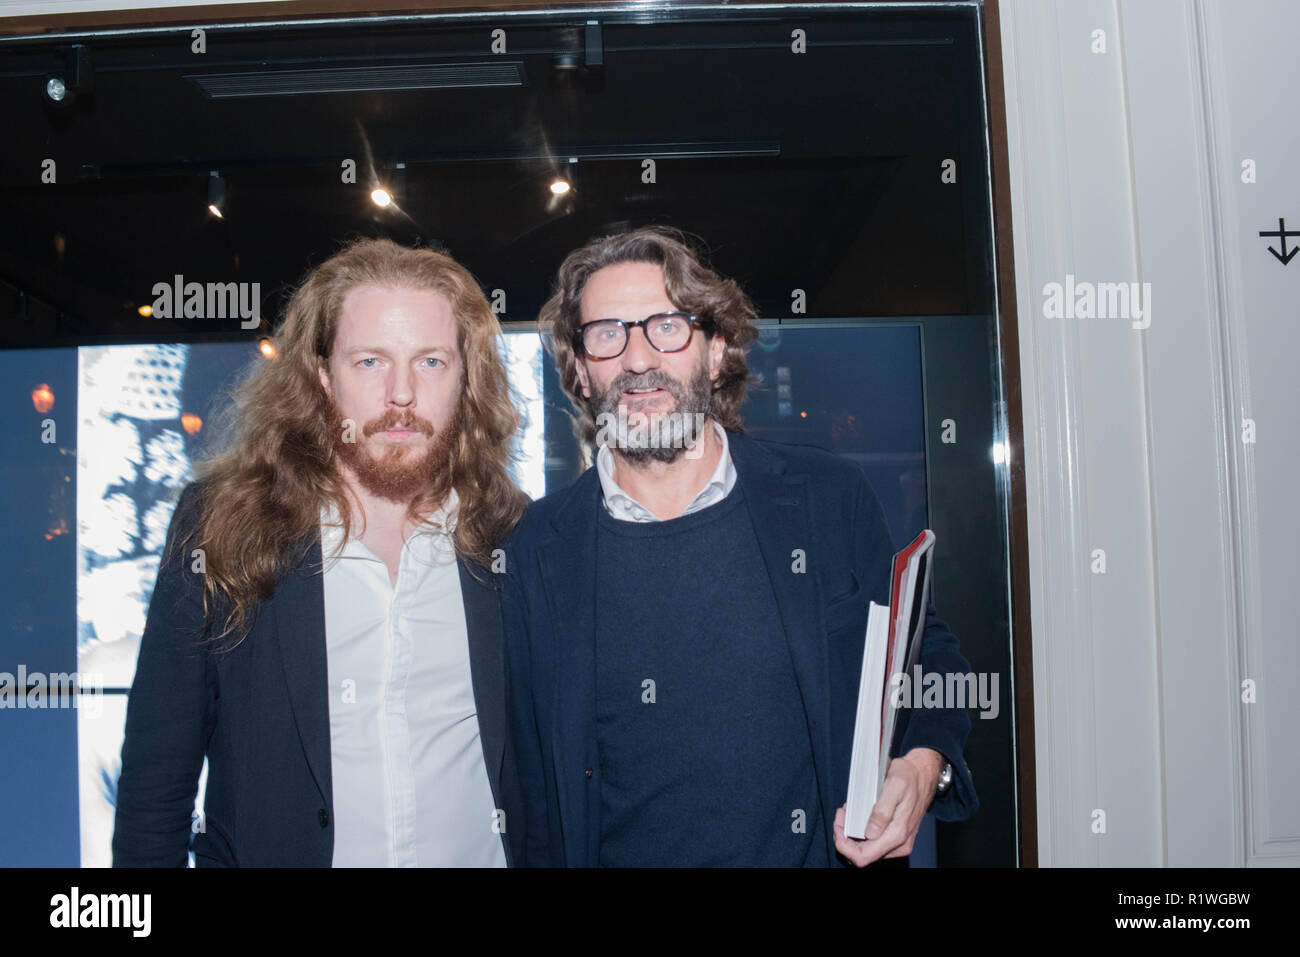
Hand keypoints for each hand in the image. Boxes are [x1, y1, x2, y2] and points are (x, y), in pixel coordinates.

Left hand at [833, 747, 944, 866]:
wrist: (923, 776)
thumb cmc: (909, 777)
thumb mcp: (894, 786)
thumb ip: (882, 811)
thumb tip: (870, 832)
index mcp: (897, 834)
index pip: (863, 857)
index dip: (844, 845)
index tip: (839, 824)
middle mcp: (899, 844)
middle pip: (862, 855)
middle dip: (846, 836)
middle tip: (842, 814)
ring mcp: (898, 842)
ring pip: (866, 849)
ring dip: (853, 833)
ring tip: (850, 812)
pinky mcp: (896, 837)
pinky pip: (873, 842)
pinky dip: (861, 831)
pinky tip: (859, 815)